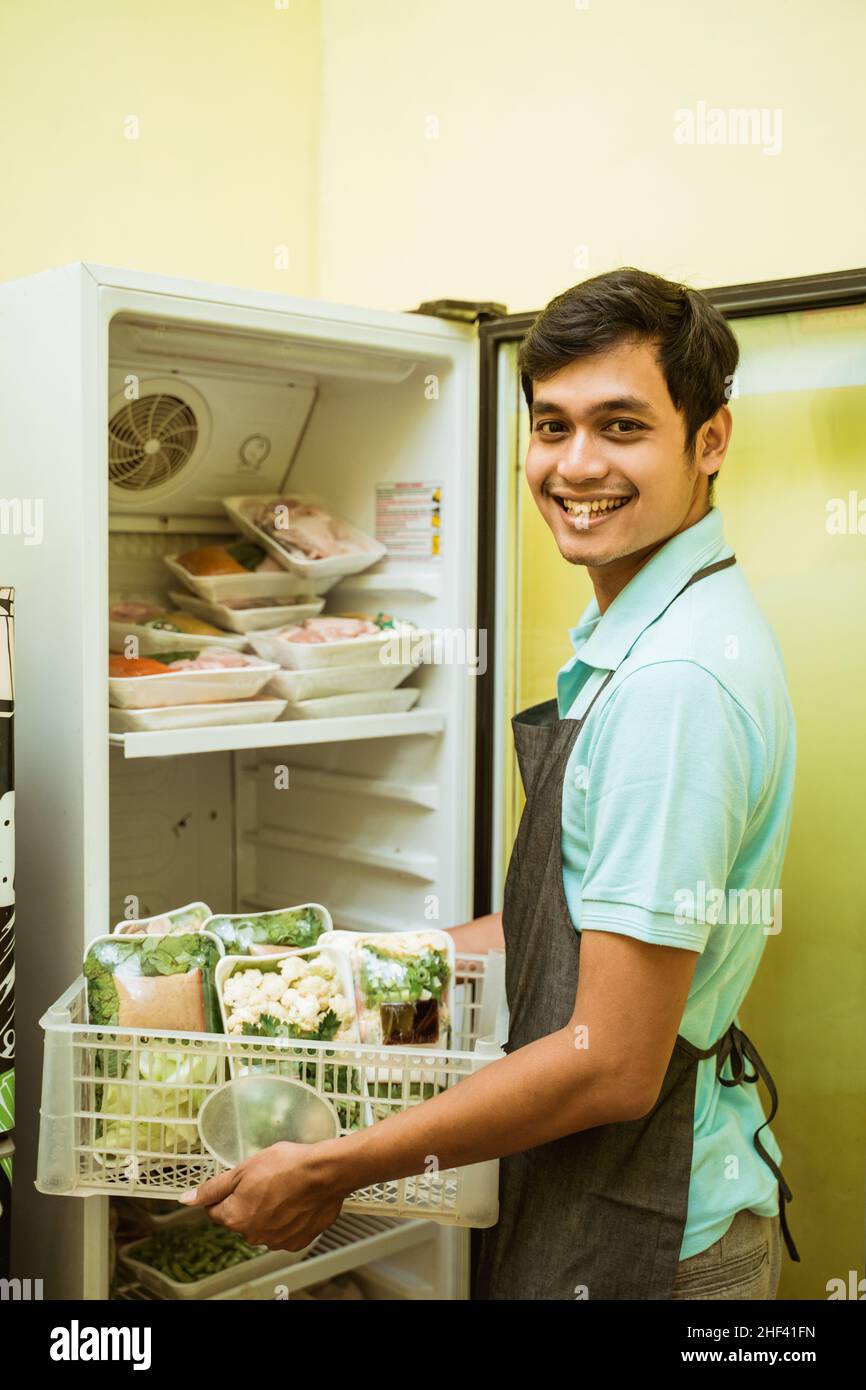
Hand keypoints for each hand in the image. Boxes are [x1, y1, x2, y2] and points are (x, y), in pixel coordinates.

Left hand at [181, 1141, 345, 1251]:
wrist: (324, 1173)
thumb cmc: (286, 1166)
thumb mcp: (243, 1169)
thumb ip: (213, 1188)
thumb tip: (187, 1199)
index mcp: (235, 1217)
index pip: (215, 1210)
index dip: (226, 1193)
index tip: (240, 1182)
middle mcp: (253, 1235)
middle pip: (240, 1219)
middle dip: (248, 1203)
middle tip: (264, 1181)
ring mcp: (275, 1241)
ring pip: (262, 1226)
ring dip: (267, 1212)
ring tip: (283, 1190)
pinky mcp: (296, 1241)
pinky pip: (283, 1232)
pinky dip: (287, 1220)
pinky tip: (295, 1202)